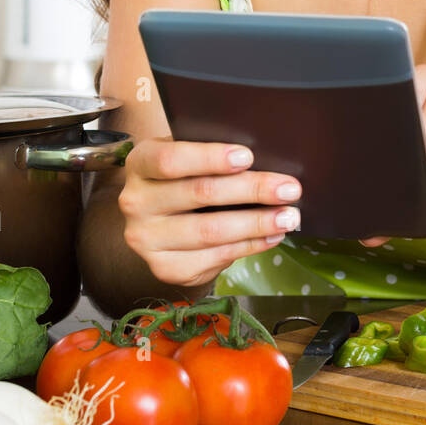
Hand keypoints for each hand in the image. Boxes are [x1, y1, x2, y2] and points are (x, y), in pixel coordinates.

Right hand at [119, 138, 302, 286]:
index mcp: (140, 163)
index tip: (248, 157)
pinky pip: (215, 257)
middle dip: (251, 190)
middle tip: (289, 189)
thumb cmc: (181, 178)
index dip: (211, 158)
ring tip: (288, 217)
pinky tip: (271, 236)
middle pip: (199, 194)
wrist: (157, 222)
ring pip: (210, 231)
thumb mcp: (185, 157)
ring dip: (256, 223)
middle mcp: (136, 202)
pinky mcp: (165, 268)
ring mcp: (147, 239)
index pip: (171, 160)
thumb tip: (265, 159)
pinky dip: (249, 246)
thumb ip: (210, 156)